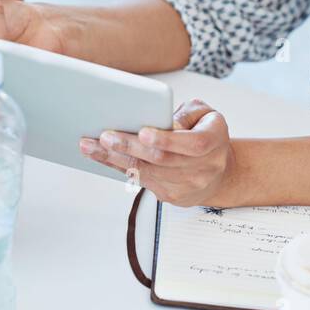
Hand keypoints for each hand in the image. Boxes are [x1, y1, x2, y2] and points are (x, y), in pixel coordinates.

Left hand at [79, 99, 235, 205]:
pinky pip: (140, 181)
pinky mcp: (170, 196)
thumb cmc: (206, 133)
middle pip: (162, 160)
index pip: (191, 144)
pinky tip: (100, 157)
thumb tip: (157, 120)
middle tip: (104, 136)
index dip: (166, 139)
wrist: (219, 171)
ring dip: (114, 159)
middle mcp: (203, 168)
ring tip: (90, 145)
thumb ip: (184, 113)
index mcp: (214, 142)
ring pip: (146, 173)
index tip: (143, 132)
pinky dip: (117, 168)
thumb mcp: (205, 114)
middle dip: (130, 147)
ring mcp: (186, 186)